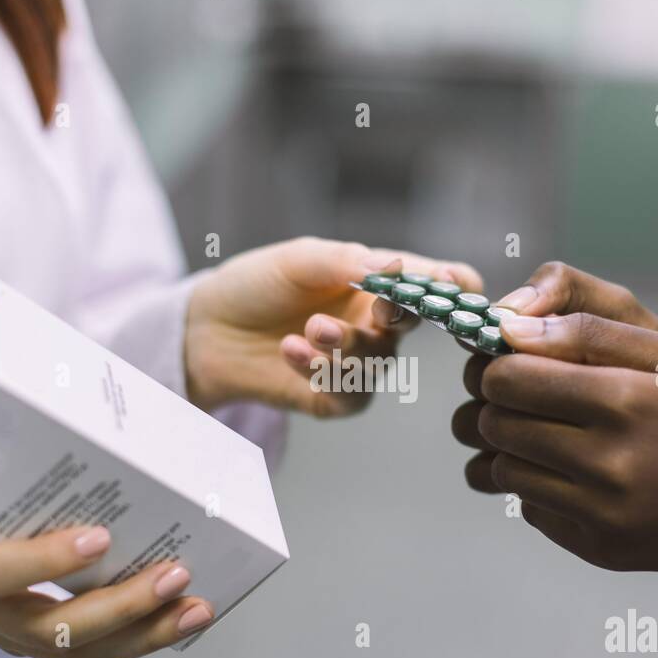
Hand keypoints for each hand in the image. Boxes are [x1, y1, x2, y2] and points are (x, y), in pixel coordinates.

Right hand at [0, 499, 211, 657]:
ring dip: (147, 633)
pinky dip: (141, 636)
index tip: (99, 536)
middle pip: (56, 632)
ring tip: (199, 607)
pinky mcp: (34, 646)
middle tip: (177, 573)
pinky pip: (92, 652)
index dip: (46, 561)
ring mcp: (10, 638)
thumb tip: (73, 409)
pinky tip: (183, 614)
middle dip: (124, 606)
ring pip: (83, 654)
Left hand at [185, 236, 480, 415]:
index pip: (433, 283)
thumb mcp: (298, 260)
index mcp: (376, 282)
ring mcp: (355, 361)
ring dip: (349, 344)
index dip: (453, 284)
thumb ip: (348, 262)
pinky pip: (350, 394)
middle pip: (413, 324)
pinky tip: (292, 351)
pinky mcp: (332, 397)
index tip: (452, 283)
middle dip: (399, 316)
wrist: (203, 330)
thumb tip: (399, 268)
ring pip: (380, 361)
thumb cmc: (255, 285)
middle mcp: (374, 322)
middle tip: (380, 308)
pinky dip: (322, 371)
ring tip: (312, 329)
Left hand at [453, 262, 657, 589]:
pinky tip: (575, 473)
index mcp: (626, 400)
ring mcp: (602, 515)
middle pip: (494, 424)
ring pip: (501, 470)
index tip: (512, 360)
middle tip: (524, 395)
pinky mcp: (599, 550)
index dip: (496, 363)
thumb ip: (587, 323)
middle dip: (496, 403)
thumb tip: (510, 325)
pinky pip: (529, 509)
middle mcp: (610, 463)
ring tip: (546, 431)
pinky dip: (536, 487)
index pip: (507, 378)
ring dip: (510, 446)